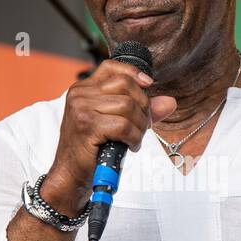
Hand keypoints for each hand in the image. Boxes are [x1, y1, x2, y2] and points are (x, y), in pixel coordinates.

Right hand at [40, 59, 176, 214]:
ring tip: (134, 138)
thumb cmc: (91, 148)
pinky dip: (133, 137)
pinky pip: (123, 125)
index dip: (133, 73)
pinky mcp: (87, 125)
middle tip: (141, 126)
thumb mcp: (115, 122)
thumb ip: (141, 110)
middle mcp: (80, 94)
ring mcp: (82, 108)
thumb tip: (169, 102)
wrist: (71, 173)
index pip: (111, 67)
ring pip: (127, 106)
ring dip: (139, 126)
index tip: (148, 84)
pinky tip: (129, 145)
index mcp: (83, 89)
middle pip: (126, 86)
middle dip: (142, 107)